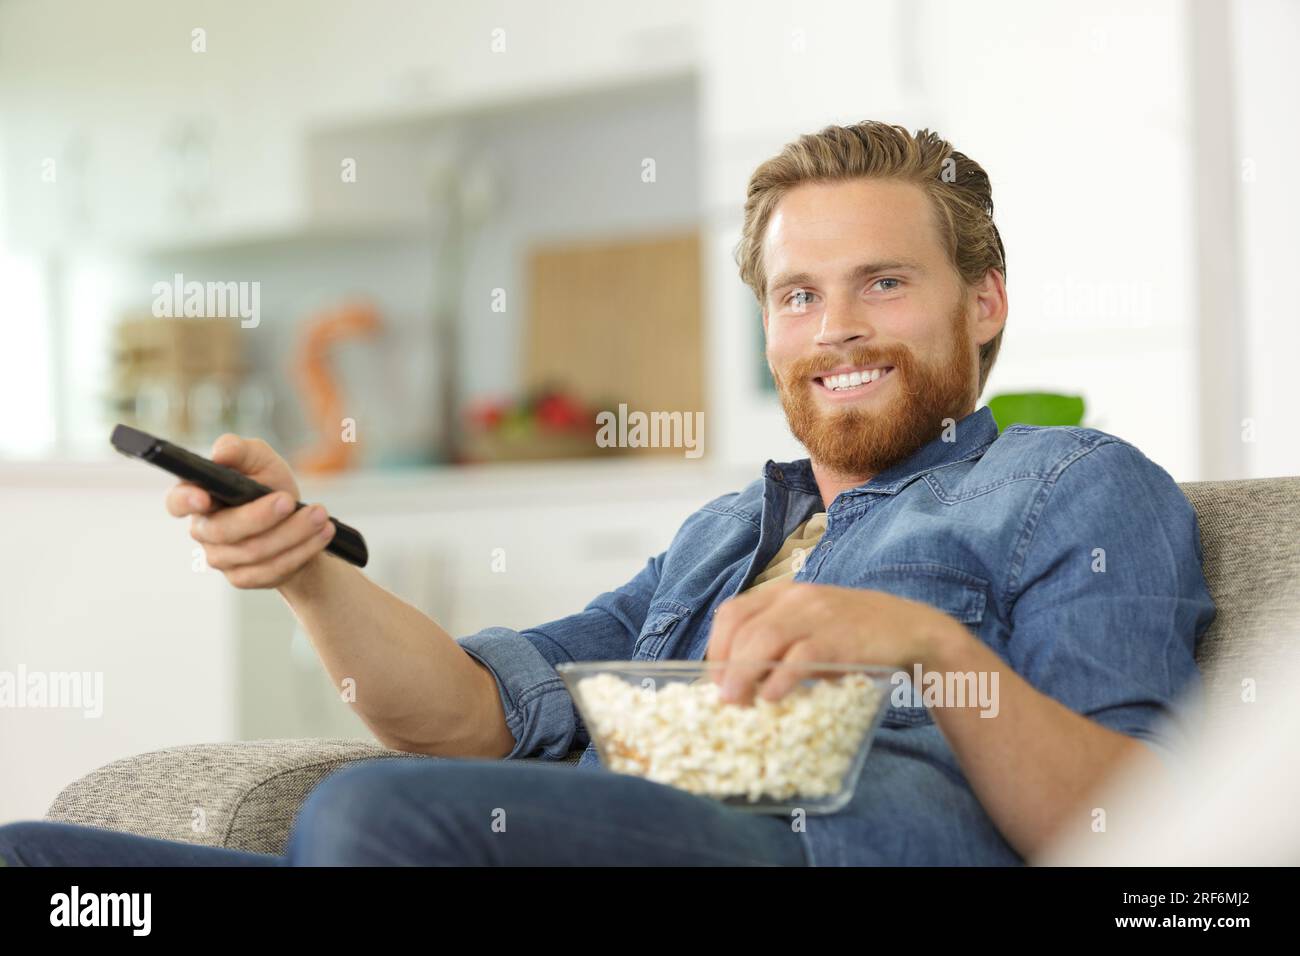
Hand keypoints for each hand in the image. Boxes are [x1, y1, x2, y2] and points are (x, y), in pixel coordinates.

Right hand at [164, 433, 335, 588]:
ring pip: (253, 552)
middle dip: (260, 516)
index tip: (203, 498)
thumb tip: (221, 451)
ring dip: (292, 533)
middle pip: (224, 530)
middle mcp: (204, 529)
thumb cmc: (270, 486)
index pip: (177, 502)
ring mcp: (221, 558)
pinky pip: (271, 570)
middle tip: (290, 500)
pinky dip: (302, 550)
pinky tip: (322, 534)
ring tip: (320, 515)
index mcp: (199, 495)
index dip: (186, 501)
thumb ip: (241, 450)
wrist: (299, 524)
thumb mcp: (261, 460)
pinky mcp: (243, 577)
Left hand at [704, 581, 963, 705]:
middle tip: (725, 699)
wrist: (908, 628)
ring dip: (744, 675)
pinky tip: (772, 698)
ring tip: (739, 702)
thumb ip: (776, 642)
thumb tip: (738, 681)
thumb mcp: (808, 626)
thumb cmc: (850, 635)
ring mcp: (816, 616)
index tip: (716, 678)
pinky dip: (780, 680)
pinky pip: (799, 658)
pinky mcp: (838, 638)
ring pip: (763, 640)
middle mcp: (795, 598)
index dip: (717, 647)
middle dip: (726, 667)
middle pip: (743, 629)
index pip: (732, 612)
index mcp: (782, 593)